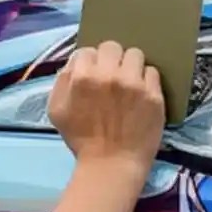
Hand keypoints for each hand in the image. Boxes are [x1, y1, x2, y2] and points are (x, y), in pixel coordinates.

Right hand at [47, 42, 164, 177]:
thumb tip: (75, 63)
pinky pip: (152, 72)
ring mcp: (134, 84)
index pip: (87, 51)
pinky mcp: (154, 94)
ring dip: (131, 66)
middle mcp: (109, 75)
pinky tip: (141, 93)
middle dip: (111, 59)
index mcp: (83, 77)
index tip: (94, 75)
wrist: (112, 164)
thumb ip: (63, 81)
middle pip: (112, 47)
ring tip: (129, 82)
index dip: (90, 63)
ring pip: (135, 55)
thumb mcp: (57, 110)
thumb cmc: (82, 140)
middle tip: (112, 75)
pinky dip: (146, 80)